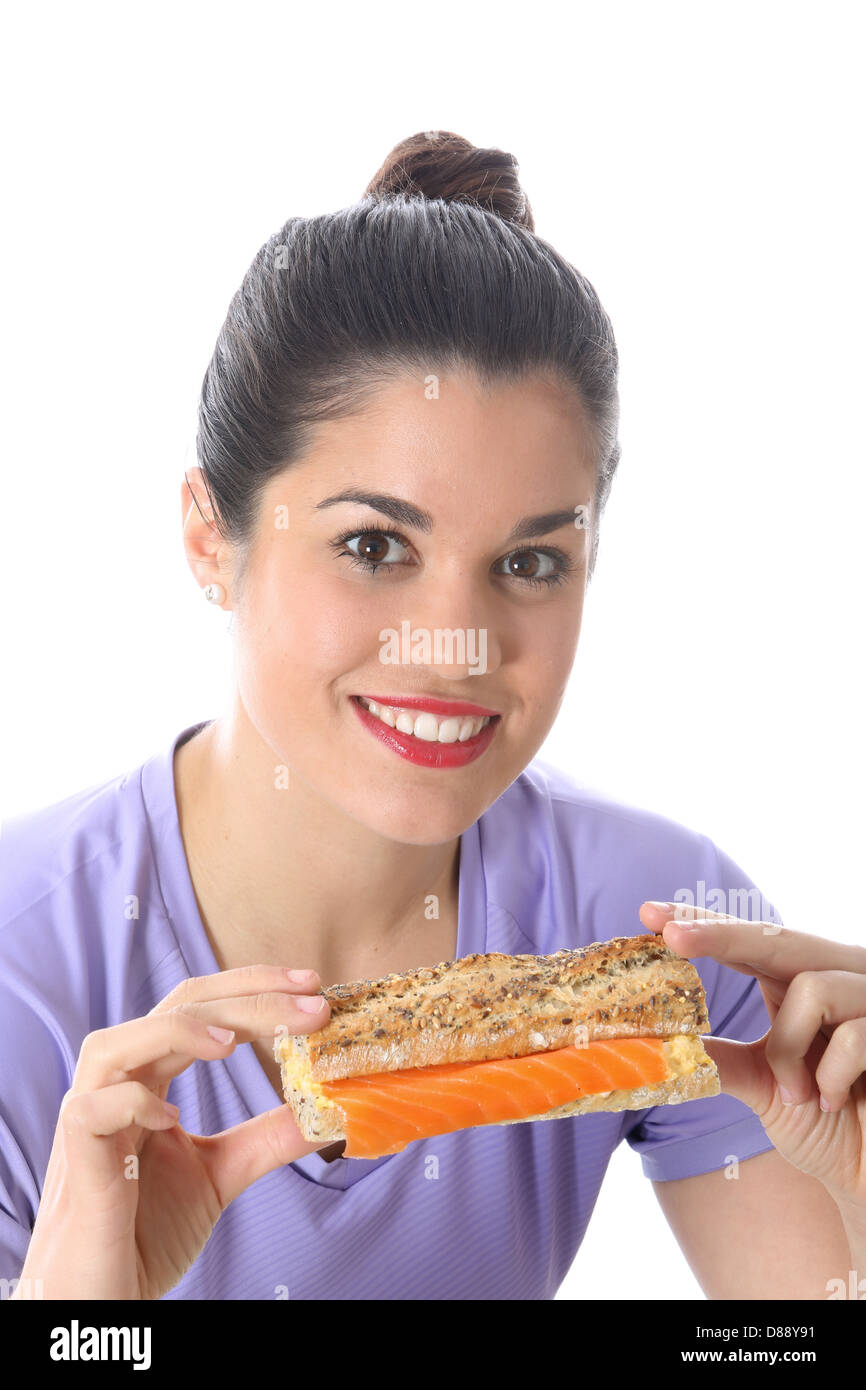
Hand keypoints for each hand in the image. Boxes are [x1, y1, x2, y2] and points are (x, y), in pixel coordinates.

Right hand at [12, 965, 329, 1300]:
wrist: (103, 1300)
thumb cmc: (145, 1232)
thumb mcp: (221, 1173)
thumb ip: (267, 1138)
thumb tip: (329, 1113)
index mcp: (149, 1078)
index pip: (199, 1006)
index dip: (254, 987)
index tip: (312, 987)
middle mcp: (117, 1084)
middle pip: (174, 1008)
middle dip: (246, 998)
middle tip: (311, 1003)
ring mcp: (89, 1116)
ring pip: (117, 1042)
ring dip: (180, 1030)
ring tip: (235, 1042)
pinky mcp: (74, 1156)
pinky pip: (93, 1109)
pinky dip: (132, 1103)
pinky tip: (171, 1119)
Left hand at [639, 902, 865, 1210]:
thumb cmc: (828, 1125)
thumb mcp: (764, 1087)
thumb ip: (720, 1060)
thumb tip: (654, 1046)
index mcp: (802, 981)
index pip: (748, 941)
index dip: (702, 923)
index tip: (648, 914)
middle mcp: (839, 974)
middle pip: (776, 937)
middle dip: (720, 934)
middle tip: (671, 934)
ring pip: (812, 988)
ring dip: (792, 1050)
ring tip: (800, 1092)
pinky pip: (852, 1035)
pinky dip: (832, 1076)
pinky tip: (838, 1100)